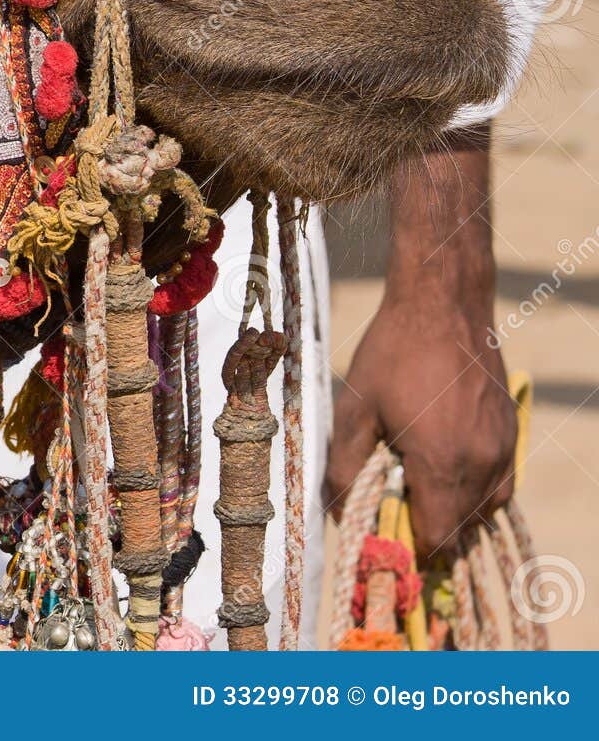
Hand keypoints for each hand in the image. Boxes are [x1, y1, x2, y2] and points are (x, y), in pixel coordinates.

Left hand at [324, 292, 515, 558]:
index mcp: (442, 463)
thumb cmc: (392, 353)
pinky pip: (500, 483)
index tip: (387, 542)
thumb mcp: (354, 408)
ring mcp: (504, 448)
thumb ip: (345, 467)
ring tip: (416, 487)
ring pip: (485, 508)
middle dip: (430, 532)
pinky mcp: (513, 433)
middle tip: (395, 512)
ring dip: (454, 511)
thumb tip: (342, 512)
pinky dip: (475, 489)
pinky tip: (443, 467)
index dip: (412, 549)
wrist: (443, 305)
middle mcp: (482, 462)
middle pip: (462, 529)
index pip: (438, 539)